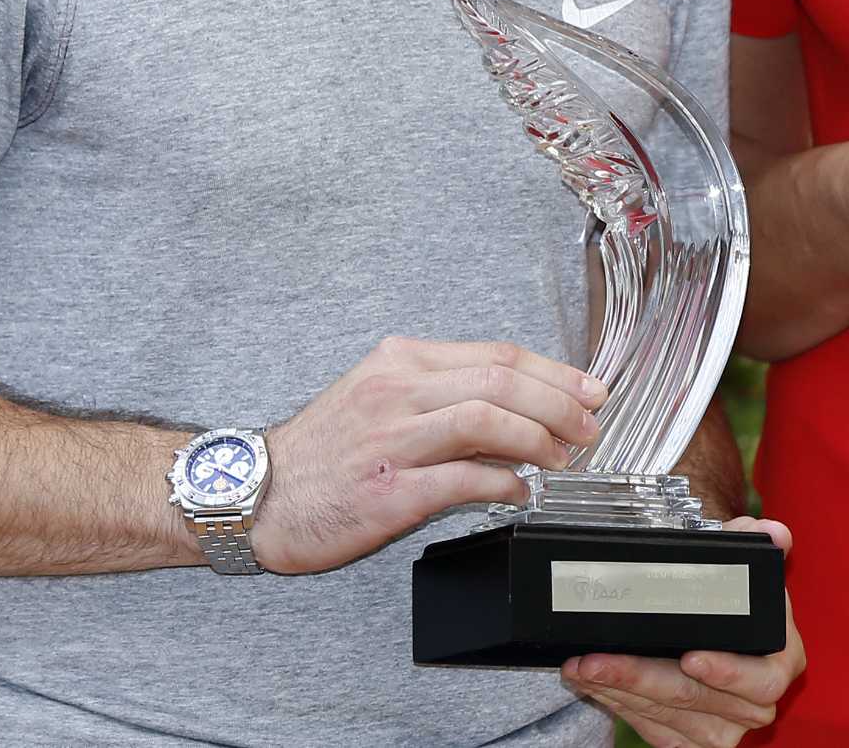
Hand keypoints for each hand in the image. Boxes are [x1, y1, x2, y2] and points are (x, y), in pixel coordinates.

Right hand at [244, 338, 604, 574]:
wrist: (258, 494)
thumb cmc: (324, 450)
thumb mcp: (381, 398)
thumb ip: (443, 395)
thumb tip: (517, 409)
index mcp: (401, 361)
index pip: (497, 354)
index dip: (554, 373)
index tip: (588, 390)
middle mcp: (398, 391)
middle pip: (501, 380)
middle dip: (560, 403)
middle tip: (589, 426)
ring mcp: (393, 440)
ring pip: (487, 420)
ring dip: (539, 439)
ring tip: (562, 458)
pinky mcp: (390, 491)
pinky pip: (464, 479)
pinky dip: (504, 483)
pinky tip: (521, 492)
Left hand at [564, 517, 804, 747]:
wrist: (710, 623)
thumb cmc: (727, 596)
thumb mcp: (740, 563)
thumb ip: (752, 541)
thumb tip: (773, 532)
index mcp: (779, 663)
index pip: (762, 679)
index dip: (726, 672)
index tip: (689, 657)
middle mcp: (756, 703)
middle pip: (696, 698)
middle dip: (641, 677)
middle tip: (598, 660)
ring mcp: (722, 727)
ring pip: (665, 714)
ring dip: (618, 689)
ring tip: (583, 664)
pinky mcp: (689, 739)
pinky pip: (650, 727)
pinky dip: (617, 702)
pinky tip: (594, 683)